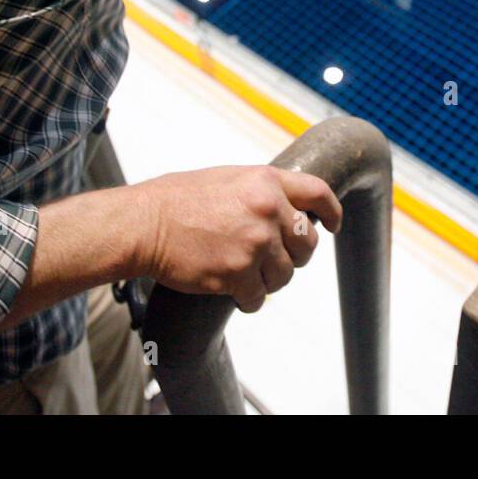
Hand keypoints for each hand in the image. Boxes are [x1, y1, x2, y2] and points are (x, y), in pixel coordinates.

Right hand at [134, 165, 342, 312]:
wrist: (143, 224)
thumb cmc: (177, 200)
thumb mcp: (228, 179)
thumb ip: (261, 191)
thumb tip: (287, 211)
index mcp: (266, 181)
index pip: (318, 194)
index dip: (332, 212)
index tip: (334, 225)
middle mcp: (267, 209)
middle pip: (307, 244)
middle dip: (293, 255)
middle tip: (271, 258)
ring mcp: (254, 242)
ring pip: (284, 275)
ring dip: (266, 279)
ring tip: (241, 273)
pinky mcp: (238, 273)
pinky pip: (258, 297)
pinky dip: (247, 299)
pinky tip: (231, 290)